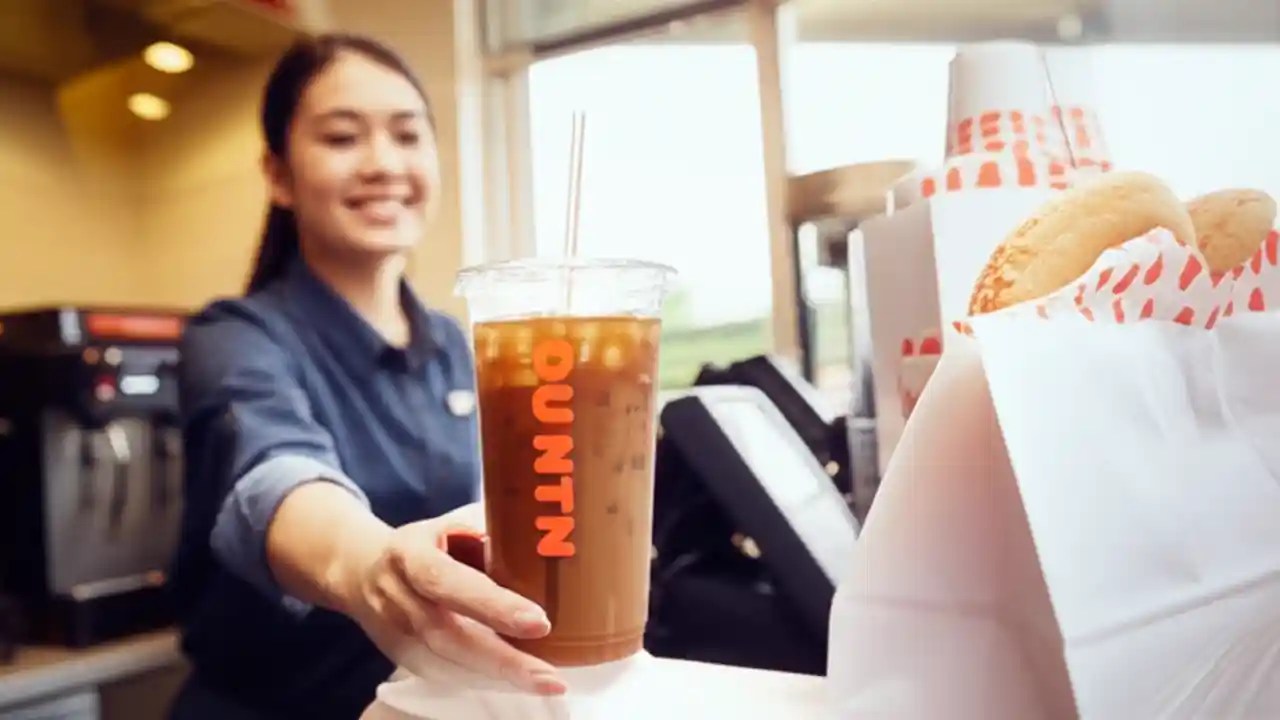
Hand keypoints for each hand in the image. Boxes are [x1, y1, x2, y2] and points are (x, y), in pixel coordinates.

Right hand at [334, 503, 566, 695]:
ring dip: (497, 678)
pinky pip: (443, 676)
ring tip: (544, 683)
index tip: (539, 621)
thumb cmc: (428, 543)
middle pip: (447, 636)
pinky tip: (516, 683)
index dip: (492, 604)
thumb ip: (491, 533)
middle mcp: (397, 597)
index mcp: (410, 553)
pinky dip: (482, 682)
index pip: (448, 581)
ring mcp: (394, 634)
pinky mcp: (400, 659)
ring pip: (445, 665)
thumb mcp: (453, 523)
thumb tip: (549, 546)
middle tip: (551, 677)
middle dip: (502, 660)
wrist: (361, 571)